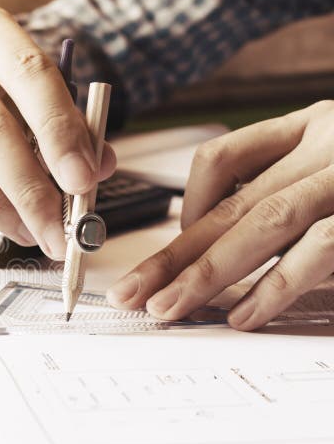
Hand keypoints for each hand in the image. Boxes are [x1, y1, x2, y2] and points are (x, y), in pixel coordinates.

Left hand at [107, 100, 333, 329]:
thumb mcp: (331, 168)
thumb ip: (280, 191)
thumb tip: (213, 244)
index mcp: (305, 128)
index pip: (219, 159)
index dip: (187, 205)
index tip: (172, 249)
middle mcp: (324, 143)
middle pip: (228, 204)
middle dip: (171, 257)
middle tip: (129, 294)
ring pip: (260, 225)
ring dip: (206, 274)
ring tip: (166, 309)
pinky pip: (315, 250)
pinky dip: (273, 287)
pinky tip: (241, 315)